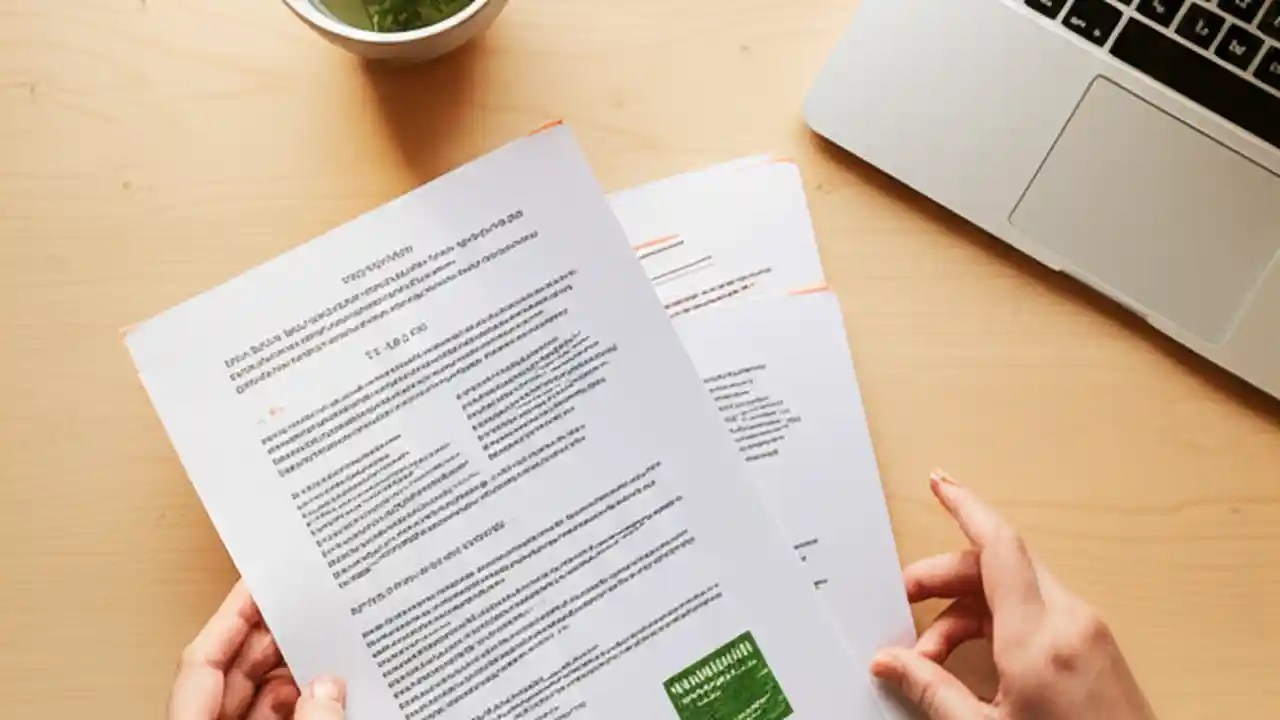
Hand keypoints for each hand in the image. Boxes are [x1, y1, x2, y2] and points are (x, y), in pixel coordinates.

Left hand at [167, 580, 346, 719]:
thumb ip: (307, 718)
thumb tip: (329, 688)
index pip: (203, 658)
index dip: (231, 615)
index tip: (257, 582)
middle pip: (232, 672)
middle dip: (272, 640)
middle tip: (303, 608)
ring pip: (256, 696)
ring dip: (292, 675)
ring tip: (327, 651)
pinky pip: (271, 718)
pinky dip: (296, 704)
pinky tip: (324, 693)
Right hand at [871, 470, 1155, 719]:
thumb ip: (932, 689)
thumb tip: (892, 663)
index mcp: (1038, 638)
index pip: (998, 546)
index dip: (964, 506)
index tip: (940, 483)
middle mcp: (1069, 622)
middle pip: (996, 566)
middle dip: (944, 578)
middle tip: (907, 599)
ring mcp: (1088, 632)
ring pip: (1015, 590)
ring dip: (967, 610)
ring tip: (935, 656)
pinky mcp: (1095, 646)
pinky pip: (1037, 611)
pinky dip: (997, 624)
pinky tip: (974, 660)